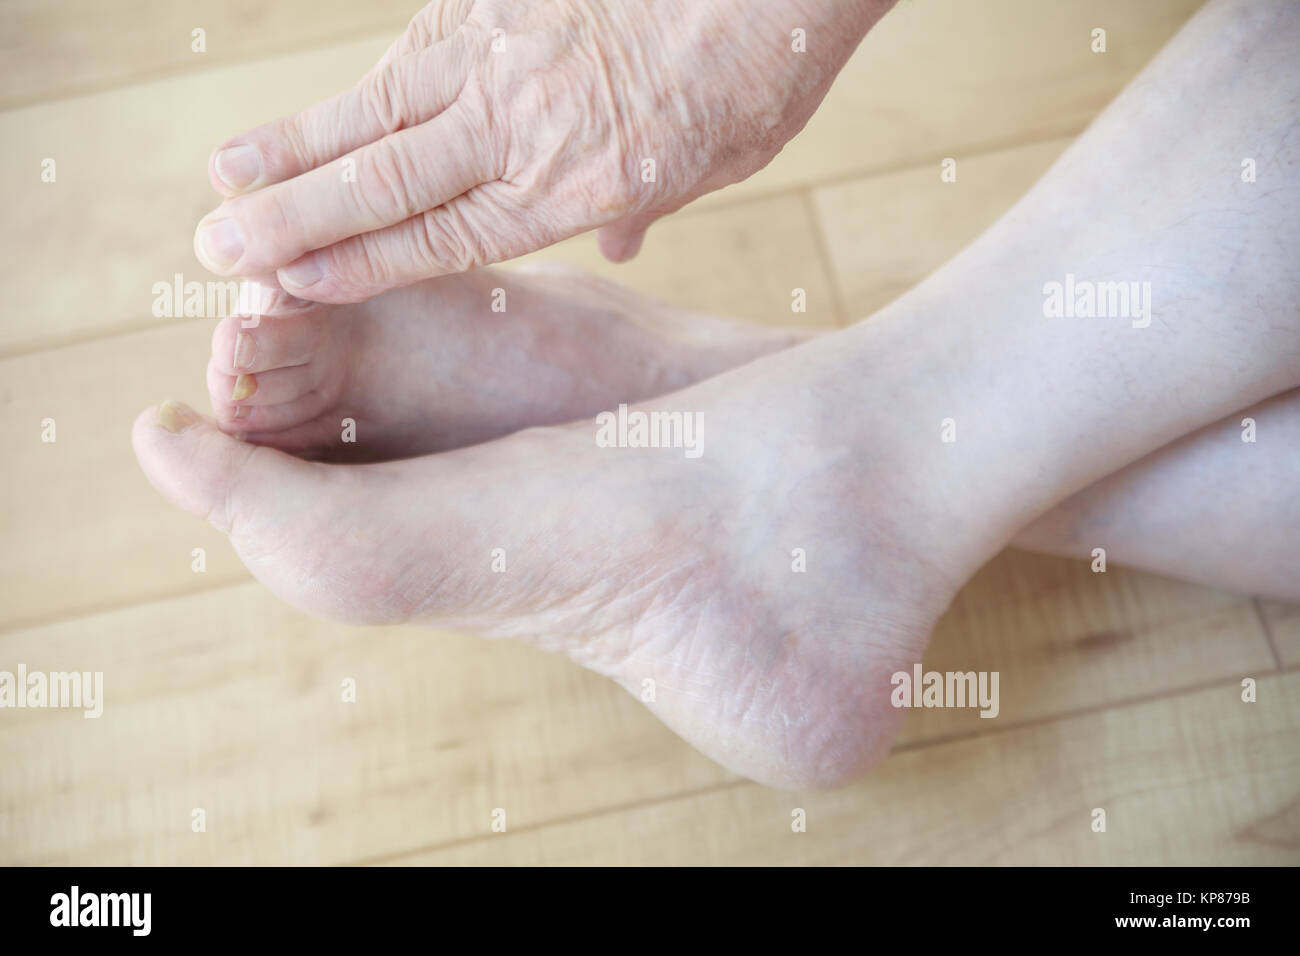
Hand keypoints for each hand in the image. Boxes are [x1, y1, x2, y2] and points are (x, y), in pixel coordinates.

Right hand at [194, 0, 891, 301]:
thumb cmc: (752, 75)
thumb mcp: (707, 168)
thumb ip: (639, 207)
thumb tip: (619, 245)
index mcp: (575, 185)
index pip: (439, 237)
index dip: (355, 264)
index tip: (287, 285)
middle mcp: (525, 125)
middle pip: (386, 181)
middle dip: (293, 220)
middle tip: (217, 247)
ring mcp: (503, 52)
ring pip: (378, 109)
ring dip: (296, 146)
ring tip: (225, 176)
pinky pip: (413, 49)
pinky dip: (361, 87)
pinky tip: (318, 113)